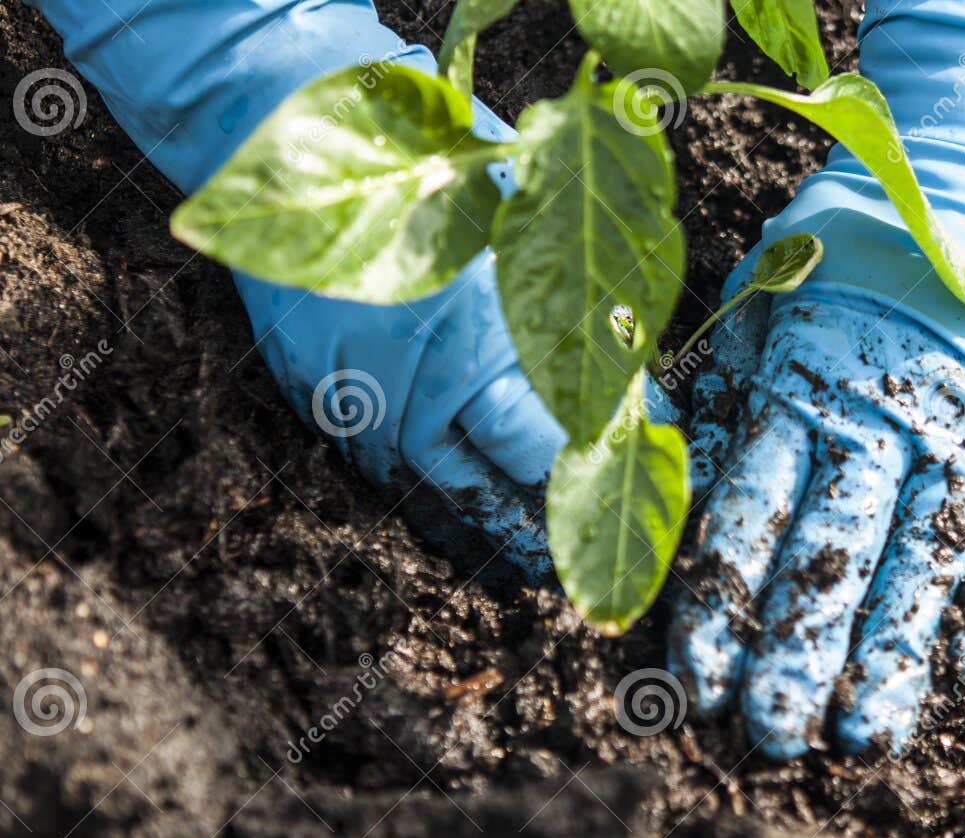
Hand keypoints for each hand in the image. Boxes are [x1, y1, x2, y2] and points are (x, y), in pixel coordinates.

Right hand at [31, 0, 563, 582]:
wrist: (275, 127)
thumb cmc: (422, 158)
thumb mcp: (517, 218)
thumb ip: (568, 302)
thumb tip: (628, 368)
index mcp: (475, 350)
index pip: (543, 450)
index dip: (585, 463)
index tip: (615, 466)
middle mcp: (415, 391)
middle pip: (487, 483)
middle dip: (532, 504)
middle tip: (569, 522)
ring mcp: (355, 398)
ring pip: (426, 480)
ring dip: (473, 498)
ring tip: (514, 522)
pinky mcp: (312, 390)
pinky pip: (373, 455)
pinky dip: (412, 465)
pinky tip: (442, 466)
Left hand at [670, 0, 964, 758]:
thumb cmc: (855, 238)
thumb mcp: (766, 293)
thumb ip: (724, 389)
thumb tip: (649, 476)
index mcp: (803, 384)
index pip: (749, 517)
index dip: (720, 606)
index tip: (694, 686)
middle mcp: (885, 414)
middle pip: (834, 556)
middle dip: (798, 655)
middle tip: (771, 739)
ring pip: (926, 561)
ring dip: (894, 654)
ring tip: (866, 736)